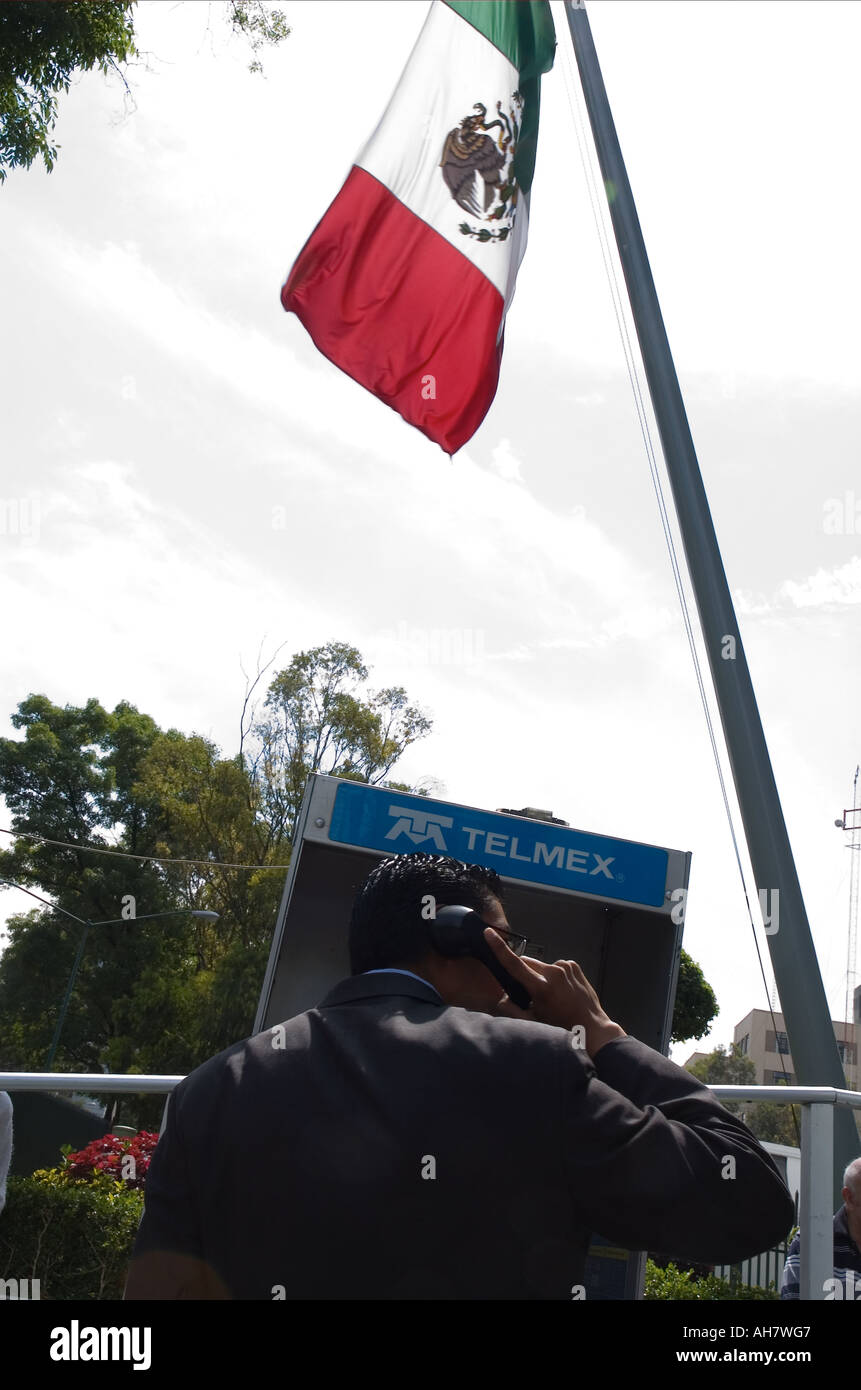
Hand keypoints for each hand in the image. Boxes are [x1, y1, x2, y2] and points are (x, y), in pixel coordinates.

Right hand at [483, 927, 625, 1053]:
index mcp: (542, 988)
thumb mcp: (533, 1023)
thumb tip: (501, 997)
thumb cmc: (562, 1028)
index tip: (489, 933)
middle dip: (524, 974)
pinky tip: (561, 991)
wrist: (592, 1027)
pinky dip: (552, 975)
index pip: (515, 964)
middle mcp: (554, 973)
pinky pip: (554, 966)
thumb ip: (511, 1010)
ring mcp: (566, 967)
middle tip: (532, 995)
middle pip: (527, 964)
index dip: (499, 948)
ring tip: (551, 996)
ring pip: (541, 966)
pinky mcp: (573, 965)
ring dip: (539, 976)